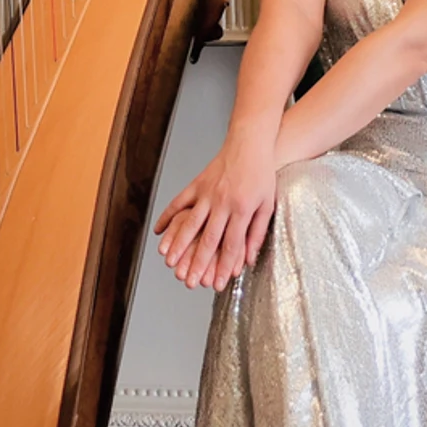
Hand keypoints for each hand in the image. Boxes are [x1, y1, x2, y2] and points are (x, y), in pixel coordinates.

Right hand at [154, 140, 276, 290]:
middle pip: (209, 239)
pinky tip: (159, 231)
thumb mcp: (267, 204)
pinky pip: (178, 202)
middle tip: (190, 282)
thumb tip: (248, 259)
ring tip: (170, 262)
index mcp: (242, 209)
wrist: (250, 143)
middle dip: (199, 263)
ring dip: (179, 244)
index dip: (223, 267)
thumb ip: (257, 232)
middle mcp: (223, 202)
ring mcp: (207, 193)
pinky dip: (167, 217)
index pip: (232, 244)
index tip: (217, 284)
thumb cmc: (261, 174)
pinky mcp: (197, 184)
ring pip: (190, 223)